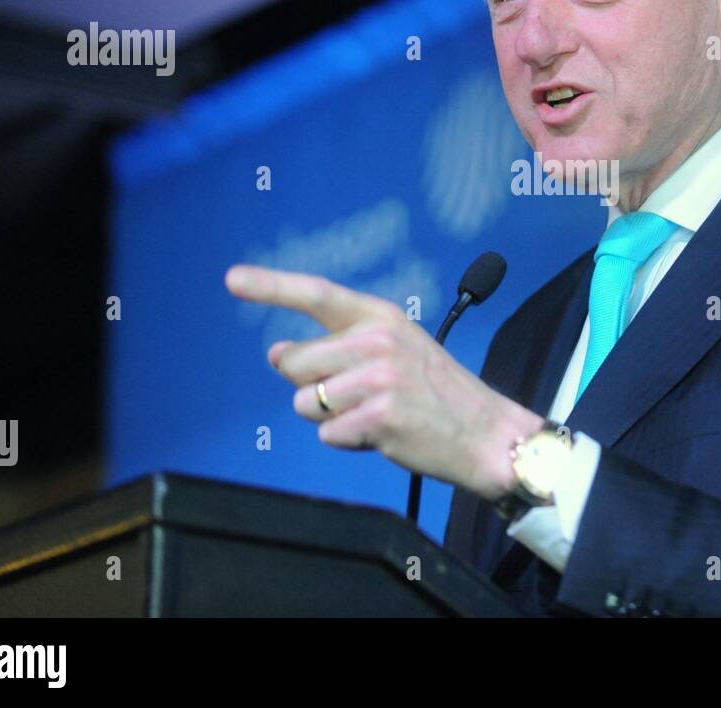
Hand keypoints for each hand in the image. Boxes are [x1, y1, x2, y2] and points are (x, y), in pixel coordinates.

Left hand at [224, 265, 544, 501]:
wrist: (487, 433)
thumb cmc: (435, 393)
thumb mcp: (394, 351)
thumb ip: (336, 347)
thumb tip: (276, 353)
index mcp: (382, 316)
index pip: (318, 295)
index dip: (272, 286)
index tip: (232, 279)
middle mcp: (378, 340)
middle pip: (296, 363)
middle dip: (313, 386)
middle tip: (359, 395)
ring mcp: (379, 378)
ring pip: (306, 403)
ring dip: (330, 418)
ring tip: (374, 414)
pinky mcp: (379, 417)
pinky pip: (328, 434)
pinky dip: (348, 441)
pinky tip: (384, 433)